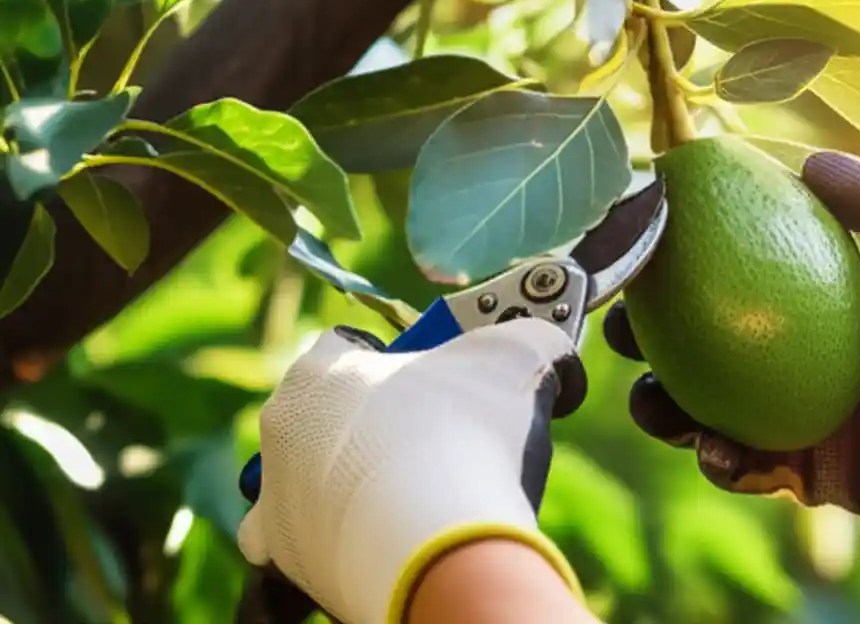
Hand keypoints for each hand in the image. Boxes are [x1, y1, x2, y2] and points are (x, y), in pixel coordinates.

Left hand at [237, 319, 587, 623]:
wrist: (435, 551)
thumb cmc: (463, 437)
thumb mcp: (518, 356)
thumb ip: (532, 335)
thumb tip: (548, 345)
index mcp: (320, 370)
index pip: (353, 343)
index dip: (402, 355)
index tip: (442, 376)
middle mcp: (284, 429)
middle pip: (336, 412)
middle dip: (384, 421)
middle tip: (444, 437)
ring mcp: (277, 497)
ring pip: (320, 477)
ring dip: (362, 480)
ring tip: (424, 494)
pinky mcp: (288, 556)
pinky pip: (312, 541)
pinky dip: (348, 537)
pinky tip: (392, 537)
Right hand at [607, 150, 859, 589]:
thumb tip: (801, 160)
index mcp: (839, 299)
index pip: (743, 275)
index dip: (687, 266)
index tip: (642, 248)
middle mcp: (816, 356)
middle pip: (711, 347)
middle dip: (655, 343)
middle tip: (620, 328)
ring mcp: (815, 415)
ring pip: (716, 411)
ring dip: (672, 410)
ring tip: (654, 402)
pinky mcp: (825, 471)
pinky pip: (756, 467)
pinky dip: (724, 461)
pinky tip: (715, 449)